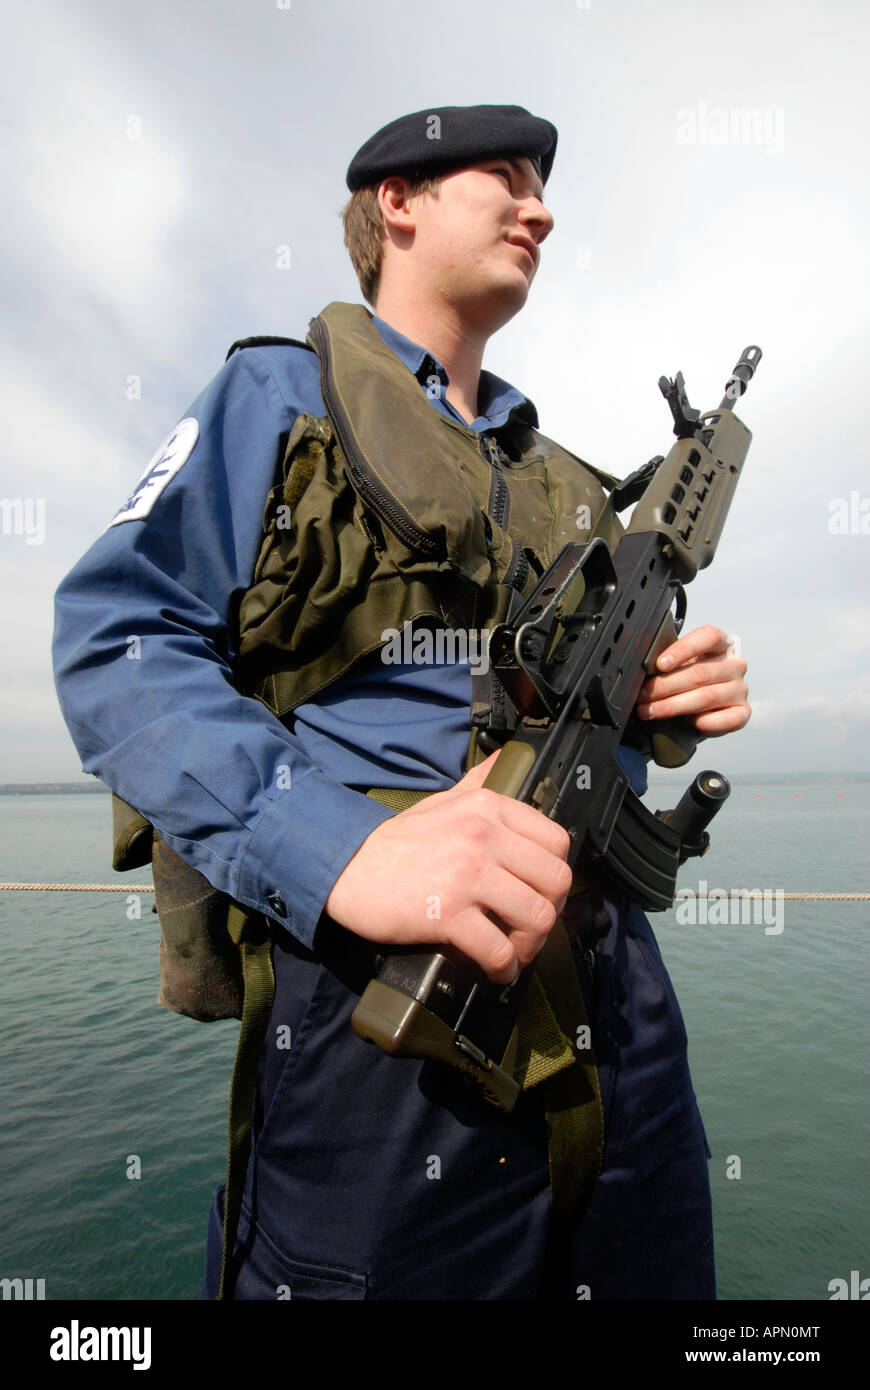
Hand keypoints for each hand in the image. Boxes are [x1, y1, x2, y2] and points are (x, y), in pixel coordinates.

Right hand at [324, 751, 571, 984]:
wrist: (346, 866)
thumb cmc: (396, 841)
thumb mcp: (443, 800)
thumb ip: (479, 783)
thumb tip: (506, 758)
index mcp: (489, 808)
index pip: (557, 841)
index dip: (556, 874)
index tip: (541, 892)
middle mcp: (485, 837)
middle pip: (556, 881)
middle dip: (551, 912)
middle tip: (531, 927)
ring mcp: (468, 875)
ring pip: (537, 915)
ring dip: (532, 944)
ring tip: (516, 952)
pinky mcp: (448, 913)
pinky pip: (498, 949)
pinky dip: (504, 967)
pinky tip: (495, 970)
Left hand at [635, 624, 749, 735]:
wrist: (700, 707)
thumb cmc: (687, 681)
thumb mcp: (679, 666)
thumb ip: (668, 663)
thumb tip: (643, 670)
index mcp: (720, 644)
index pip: (708, 637)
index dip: (683, 650)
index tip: (660, 664)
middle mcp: (734, 665)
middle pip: (700, 672)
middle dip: (665, 685)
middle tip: (643, 695)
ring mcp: (740, 689)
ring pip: (706, 697)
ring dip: (672, 706)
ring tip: (649, 711)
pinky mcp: (742, 712)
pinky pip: (725, 719)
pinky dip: (702, 722)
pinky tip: (685, 722)